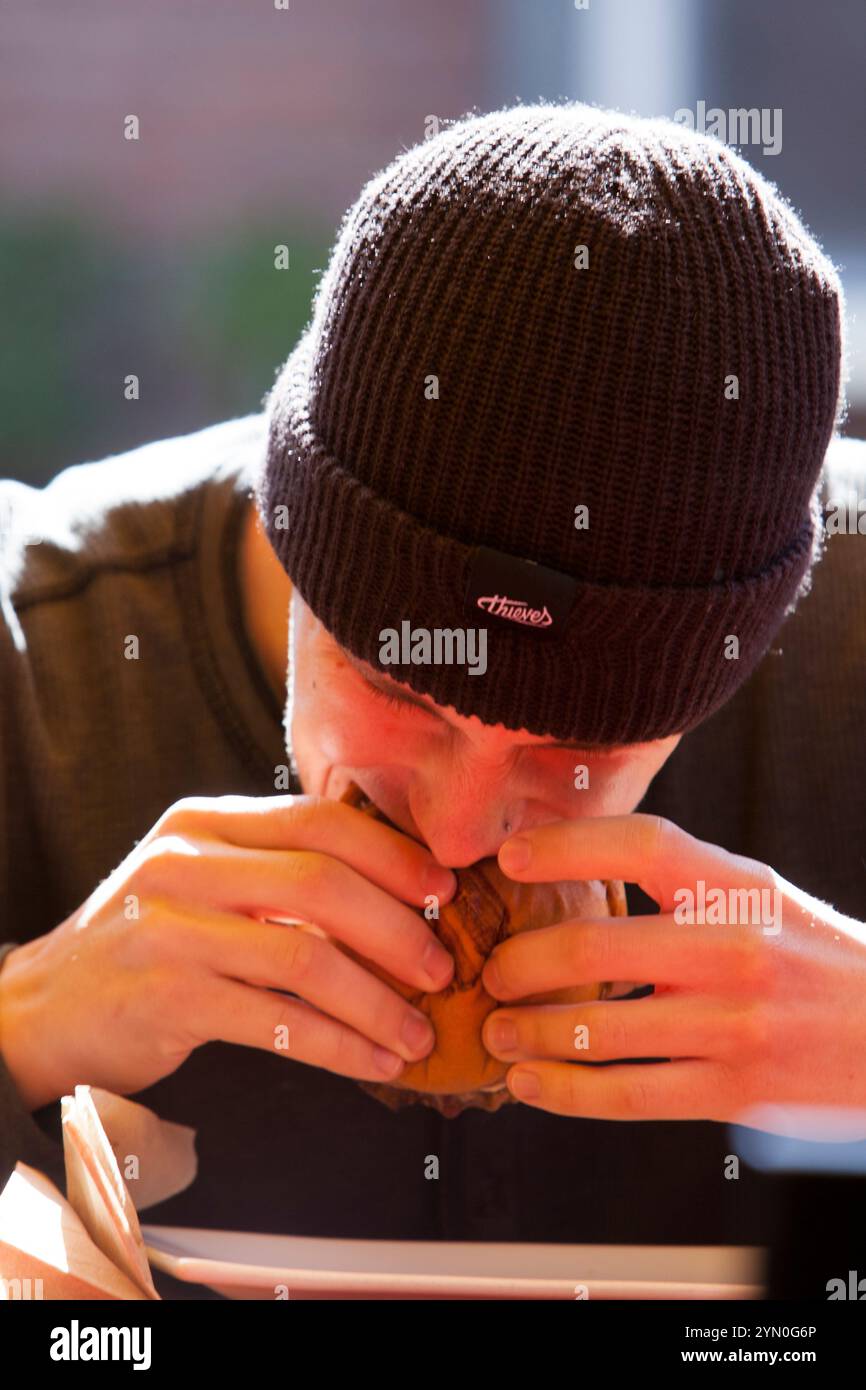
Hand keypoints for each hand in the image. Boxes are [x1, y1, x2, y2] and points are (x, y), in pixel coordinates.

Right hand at [0, 794, 455, 1109]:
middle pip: (322, 881)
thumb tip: (395, 893)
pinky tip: (373, 1062)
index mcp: (205, 821)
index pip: (318, 820)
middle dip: (398, 928)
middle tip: (442, 969)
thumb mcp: (202, 881)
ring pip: (306, 956)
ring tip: (416, 1032)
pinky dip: (339, 1046)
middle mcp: (185, 863)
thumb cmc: (146, 943)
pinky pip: (277, 1020)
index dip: (392, 854)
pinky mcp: (167, 997)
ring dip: (377, 1001)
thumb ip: (275, 872)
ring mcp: (171, 929)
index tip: (444, 889)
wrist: (47, 1008)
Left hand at [480, 813, 865, 1137]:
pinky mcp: (734, 1092)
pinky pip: (628, 1095)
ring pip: (599, 1030)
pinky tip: (530, 1083)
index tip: (511, 857)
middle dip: (521, 963)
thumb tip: (575, 864)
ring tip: (498, 1030)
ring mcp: (734, 1025)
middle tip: (491, 971)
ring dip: (528, 1032)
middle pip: (595, 948)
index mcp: (738, 888)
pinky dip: (565, 1092)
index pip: (643, 846)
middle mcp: (734, 949)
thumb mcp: (758, 895)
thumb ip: (682, 880)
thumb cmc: (808, 955)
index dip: (567, 846)